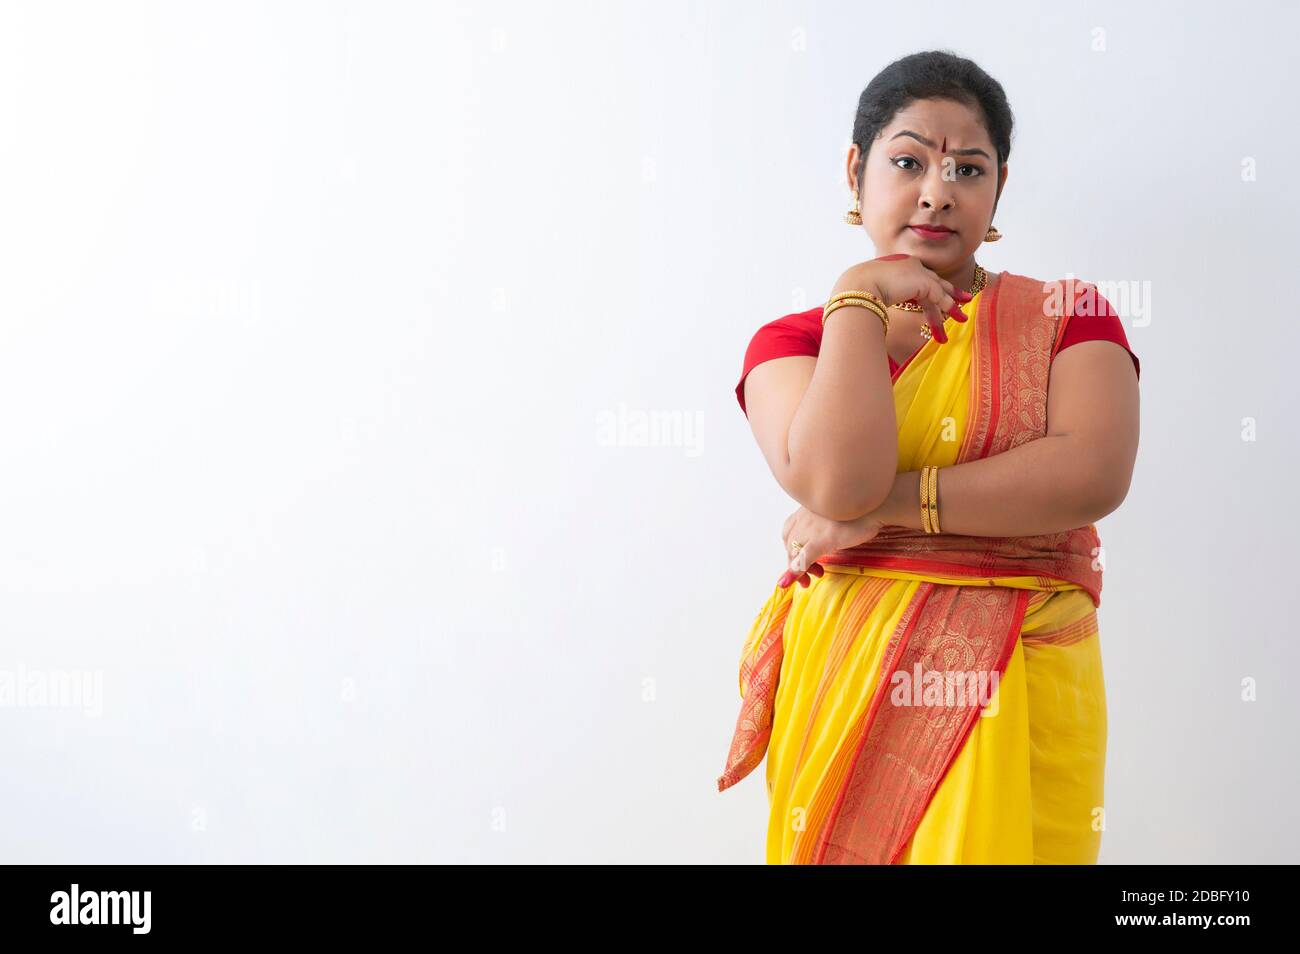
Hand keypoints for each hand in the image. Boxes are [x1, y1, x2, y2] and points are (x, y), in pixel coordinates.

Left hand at [777, 505, 884, 587]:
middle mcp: (805, 516)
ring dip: (797, 569)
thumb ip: (827, 523)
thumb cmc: (862, 509)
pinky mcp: (822, 539)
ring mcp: (812, 528)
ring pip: (794, 552)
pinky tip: (799, 581)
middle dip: (794, 561)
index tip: (801, 560)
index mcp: (807, 508)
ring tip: (810, 580)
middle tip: (808, 576)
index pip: (789, 531)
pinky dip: (798, 571)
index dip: (793, 548)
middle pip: (790, 543)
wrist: (877, 504)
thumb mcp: (838, 515)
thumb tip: (824, 537)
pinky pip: (804, 558)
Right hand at [832, 253, 971, 343]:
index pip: (920, 278)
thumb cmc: (856, 290)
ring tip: (962, 321)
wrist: (857, 286)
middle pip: (935, 282)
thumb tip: (876, 308)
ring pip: (939, 291)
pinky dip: (946, 310)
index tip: (940, 298)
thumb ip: (883, 294)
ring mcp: (917, 271)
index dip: (932, 289)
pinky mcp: (922, 281)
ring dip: (950, 309)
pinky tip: (949, 322)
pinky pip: (939, 298)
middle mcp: (910, 265)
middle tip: (965, 300)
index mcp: (898, 266)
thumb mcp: (873, 291)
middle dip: (950, 294)